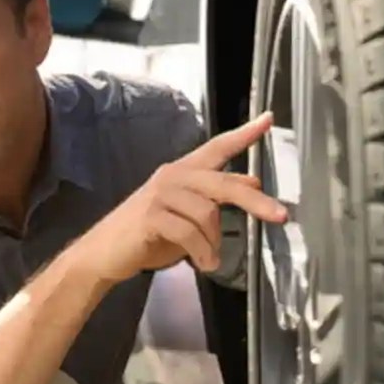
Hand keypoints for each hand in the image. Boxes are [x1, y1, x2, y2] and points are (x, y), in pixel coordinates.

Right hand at [75, 112, 287, 284]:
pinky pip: (189, 233)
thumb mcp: (186, 216)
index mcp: (182, 173)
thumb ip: (215, 199)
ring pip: (208, 212)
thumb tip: (252, 185)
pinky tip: (203, 263)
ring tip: (209, 258)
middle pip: (223, 183)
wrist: (103, 253)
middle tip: (280, 215)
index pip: (217, 148)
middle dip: (255, 201)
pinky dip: (202, 252)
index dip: (243, 134)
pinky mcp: (150, 215)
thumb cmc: (146, 235)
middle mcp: (172, 176)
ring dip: (214, 242)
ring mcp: (159, 194)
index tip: (267, 120)